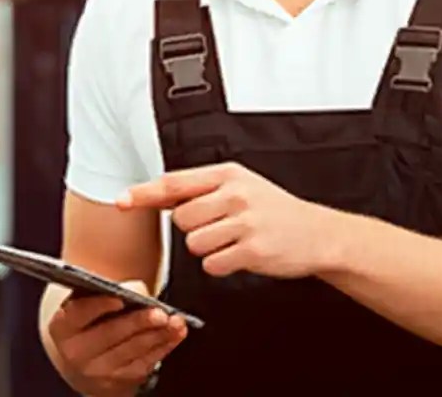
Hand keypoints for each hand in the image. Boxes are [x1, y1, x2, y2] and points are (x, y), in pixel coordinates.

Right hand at [47, 280, 188, 396]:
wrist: (84, 361)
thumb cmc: (88, 323)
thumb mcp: (85, 305)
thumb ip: (103, 293)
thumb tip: (136, 290)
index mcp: (62, 328)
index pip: (78, 314)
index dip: (98, 306)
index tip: (119, 298)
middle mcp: (77, 354)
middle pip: (110, 334)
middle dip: (138, 322)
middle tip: (159, 313)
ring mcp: (98, 372)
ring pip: (132, 350)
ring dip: (157, 334)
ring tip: (174, 320)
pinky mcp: (120, 383)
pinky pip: (145, 363)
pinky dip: (163, 346)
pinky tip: (175, 333)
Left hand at [117, 162, 341, 278]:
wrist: (318, 234)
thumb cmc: (274, 211)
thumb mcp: (240, 187)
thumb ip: (201, 190)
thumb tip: (156, 194)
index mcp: (228, 175)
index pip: (175, 183)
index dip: (144, 193)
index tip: (122, 200)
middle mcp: (236, 194)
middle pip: (182, 219)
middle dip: (194, 229)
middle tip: (220, 228)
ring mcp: (245, 222)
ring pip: (194, 243)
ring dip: (208, 249)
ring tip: (233, 241)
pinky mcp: (253, 250)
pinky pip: (212, 264)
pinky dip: (221, 265)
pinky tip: (240, 255)